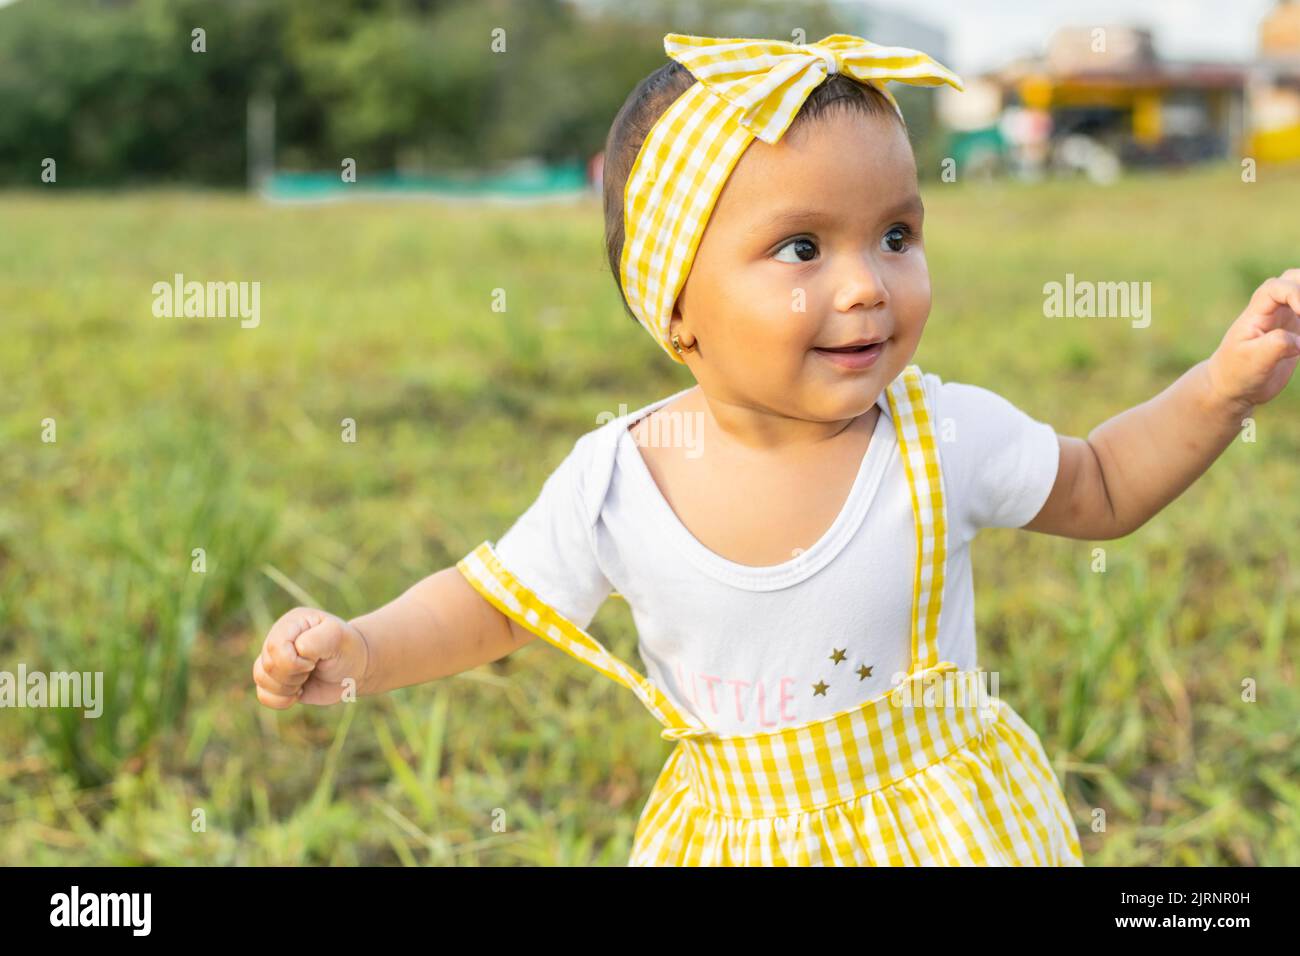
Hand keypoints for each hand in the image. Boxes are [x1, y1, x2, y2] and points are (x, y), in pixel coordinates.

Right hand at [253, 607, 371, 708]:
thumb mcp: (338, 638)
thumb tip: (296, 652)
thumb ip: (315, 640)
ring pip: (261, 679)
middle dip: (293, 675)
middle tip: (313, 669)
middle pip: (268, 665)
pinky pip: (263, 695)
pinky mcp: (276, 679)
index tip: (316, 660)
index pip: (275, 647)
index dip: (294, 662)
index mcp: (291, 623)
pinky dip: (280, 700)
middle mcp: (278, 638)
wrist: (356, 668)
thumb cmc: (347, 649)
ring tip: (306, 679)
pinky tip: (298, 693)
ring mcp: (275, 659)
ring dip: (287, 687)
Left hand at [1205, 269, 1299, 411]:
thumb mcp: (1252, 360)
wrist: (1234, 387)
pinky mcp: (1297, 330)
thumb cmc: (1236, 372)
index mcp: (1256, 312)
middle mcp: (1272, 309)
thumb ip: (1276, 345)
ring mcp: (1286, 317)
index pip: (1276, 287)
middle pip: (1294, 278)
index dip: (1295, 294)